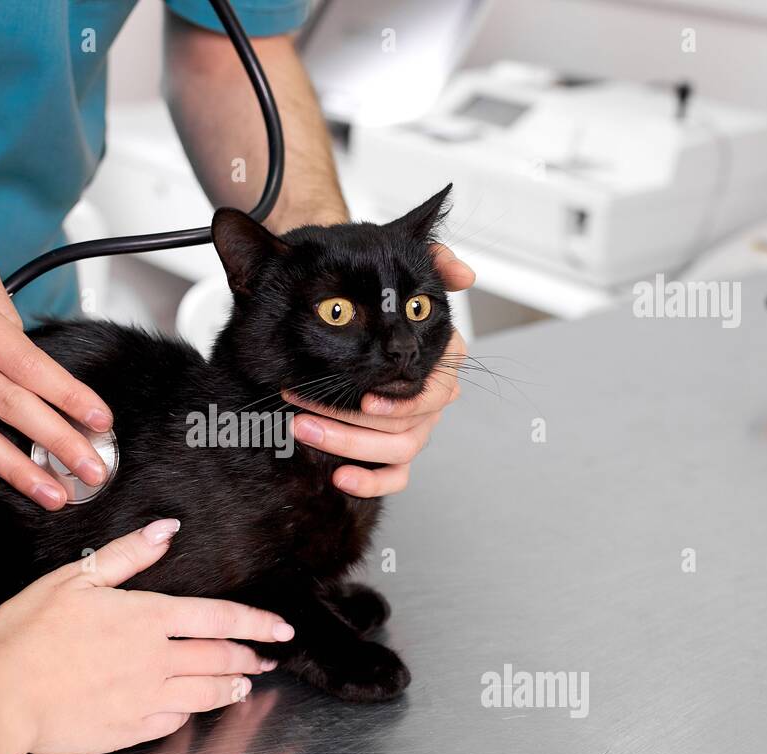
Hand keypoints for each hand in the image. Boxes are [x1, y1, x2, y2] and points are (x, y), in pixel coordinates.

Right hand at [0, 519, 294, 753]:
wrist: (2, 695)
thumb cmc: (28, 633)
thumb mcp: (75, 579)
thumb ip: (127, 555)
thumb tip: (166, 530)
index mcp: (146, 617)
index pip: (219, 617)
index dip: (256, 622)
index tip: (281, 629)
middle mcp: (156, 659)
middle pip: (220, 657)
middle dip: (250, 655)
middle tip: (268, 657)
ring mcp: (147, 699)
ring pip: (207, 694)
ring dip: (232, 687)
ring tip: (244, 684)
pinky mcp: (132, 730)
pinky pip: (176, 722)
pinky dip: (191, 713)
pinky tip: (193, 709)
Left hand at [284, 243, 472, 497]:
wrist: (339, 300)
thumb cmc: (368, 286)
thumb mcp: (398, 264)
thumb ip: (433, 260)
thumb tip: (465, 273)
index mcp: (439, 357)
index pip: (436, 384)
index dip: (404, 396)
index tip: (366, 395)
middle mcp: (430, 394)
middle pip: (408, 421)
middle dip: (354, 419)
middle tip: (303, 406)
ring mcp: (415, 424)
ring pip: (397, 447)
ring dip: (347, 443)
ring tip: (302, 427)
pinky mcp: (394, 450)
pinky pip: (395, 475)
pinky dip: (370, 481)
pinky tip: (339, 478)